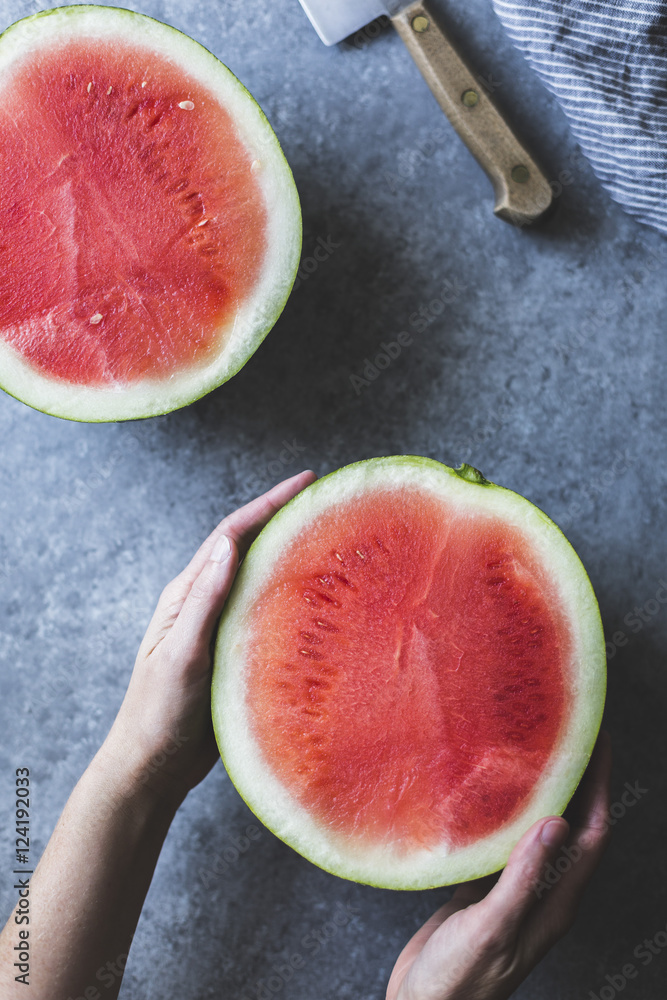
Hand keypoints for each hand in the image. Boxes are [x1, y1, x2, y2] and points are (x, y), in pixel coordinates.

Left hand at [98, 469, 315, 807]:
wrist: (152, 767)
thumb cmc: (159, 713)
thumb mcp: (180, 654)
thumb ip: (204, 600)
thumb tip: (229, 543)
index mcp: (186, 594)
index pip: (232, 534)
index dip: (268, 503)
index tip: (306, 480)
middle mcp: (204, 604)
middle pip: (249, 548)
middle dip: (284, 518)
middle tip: (326, 500)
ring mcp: (220, 629)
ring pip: (261, 580)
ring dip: (290, 554)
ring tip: (330, 538)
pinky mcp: (235, 656)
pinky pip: (268, 616)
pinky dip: (293, 599)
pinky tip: (322, 604)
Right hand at [387, 731, 611, 999]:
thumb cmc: (458, 982)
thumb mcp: (493, 928)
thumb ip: (523, 879)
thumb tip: (555, 823)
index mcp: (555, 902)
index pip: (591, 832)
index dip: (600, 785)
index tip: (597, 740)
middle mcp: (542, 892)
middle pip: (571, 825)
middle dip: (577, 779)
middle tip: (566, 731)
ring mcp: (513, 890)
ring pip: (536, 829)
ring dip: (540, 791)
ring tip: (530, 749)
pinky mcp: (482, 889)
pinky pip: (502, 841)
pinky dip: (502, 811)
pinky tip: (485, 791)